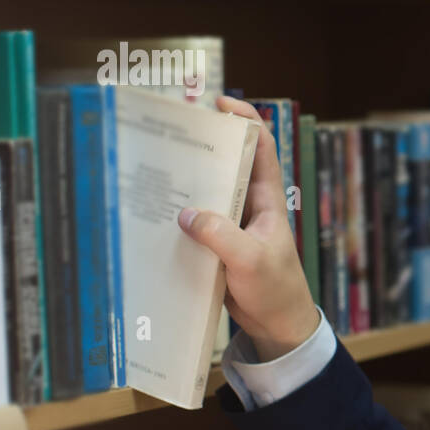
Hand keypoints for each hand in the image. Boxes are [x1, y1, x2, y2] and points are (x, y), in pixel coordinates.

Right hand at [177, 95, 320, 360]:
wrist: (278, 325)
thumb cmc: (275, 289)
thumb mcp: (250, 260)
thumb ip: (221, 236)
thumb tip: (186, 213)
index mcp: (268, 200)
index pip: (262, 147)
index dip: (246, 120)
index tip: (219, 104)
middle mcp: (250, 205)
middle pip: (228, 164)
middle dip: (203, 145)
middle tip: (168, 132)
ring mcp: (234, 224)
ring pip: (209, 191)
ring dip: (186, 180)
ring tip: (152, 166)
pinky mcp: (218, 244)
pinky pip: (197, 221)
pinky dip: (178, 214)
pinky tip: (152, 211)